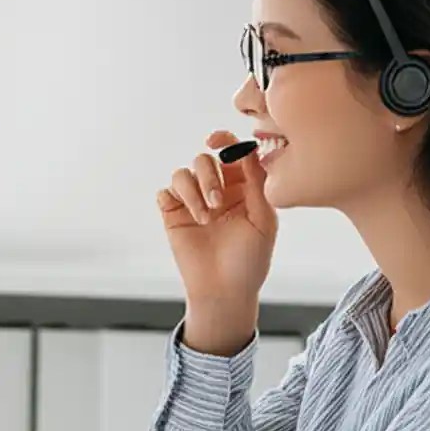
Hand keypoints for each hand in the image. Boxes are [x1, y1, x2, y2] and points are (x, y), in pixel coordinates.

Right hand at [159, 131, 277, 306]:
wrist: (224, 290)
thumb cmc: (249, 260)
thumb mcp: (264, 220)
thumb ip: (257, 184)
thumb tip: (248, 150)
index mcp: (242, 188)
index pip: (231, 153)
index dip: (224, 140)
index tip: (216, 141)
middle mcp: (217, 190)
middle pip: (204, 160)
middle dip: (209, 177)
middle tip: (217, 203)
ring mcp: (193, 202)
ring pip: (182, 173)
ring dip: (194, 190)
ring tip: (205, 217)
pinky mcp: (173, 215)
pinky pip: (165, 192)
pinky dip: (175, 197)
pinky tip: (191, 217)